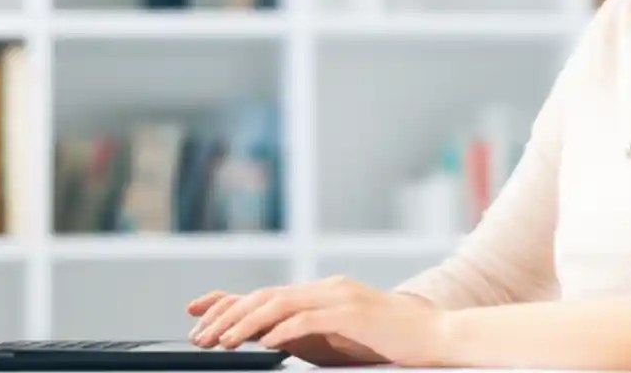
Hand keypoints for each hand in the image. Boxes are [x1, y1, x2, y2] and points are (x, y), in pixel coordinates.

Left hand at [185, 275, 445, 366]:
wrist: (436, 336)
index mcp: (320, 292)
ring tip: (221, 341)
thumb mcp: (339, 338)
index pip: (265, 294)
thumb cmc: (390, 342)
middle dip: (227, 315)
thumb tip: (267, 342)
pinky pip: (308, 319)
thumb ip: (306, 335)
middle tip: (198, 336)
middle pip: (264, 296)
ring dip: (245, 323)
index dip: (227, 300)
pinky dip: (282, 329)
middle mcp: (325, 288)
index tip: (194, 311)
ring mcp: (339, 297)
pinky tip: (264, 343)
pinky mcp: (353, 314)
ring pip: (280, 304)